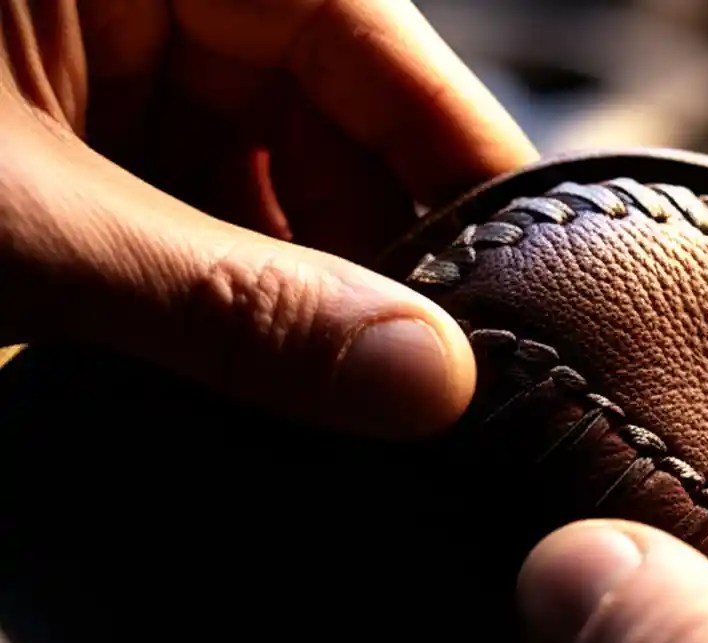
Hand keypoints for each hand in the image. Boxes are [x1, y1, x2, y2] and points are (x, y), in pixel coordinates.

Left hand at [0, 1, 535, 435]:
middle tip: (425, 383)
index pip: (365, 37)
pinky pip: (193, 233)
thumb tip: (429, 377)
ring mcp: (101, 86)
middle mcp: (144, 8)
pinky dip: (223, 310)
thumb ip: (230, 302)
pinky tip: (251, 388)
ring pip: (264, 194)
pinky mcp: (71, 168)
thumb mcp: (25, 225)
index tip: (524, 273)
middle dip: (372, 254)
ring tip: (341, 405)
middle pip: (327, 126)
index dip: (455, 154)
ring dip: (297, 299)